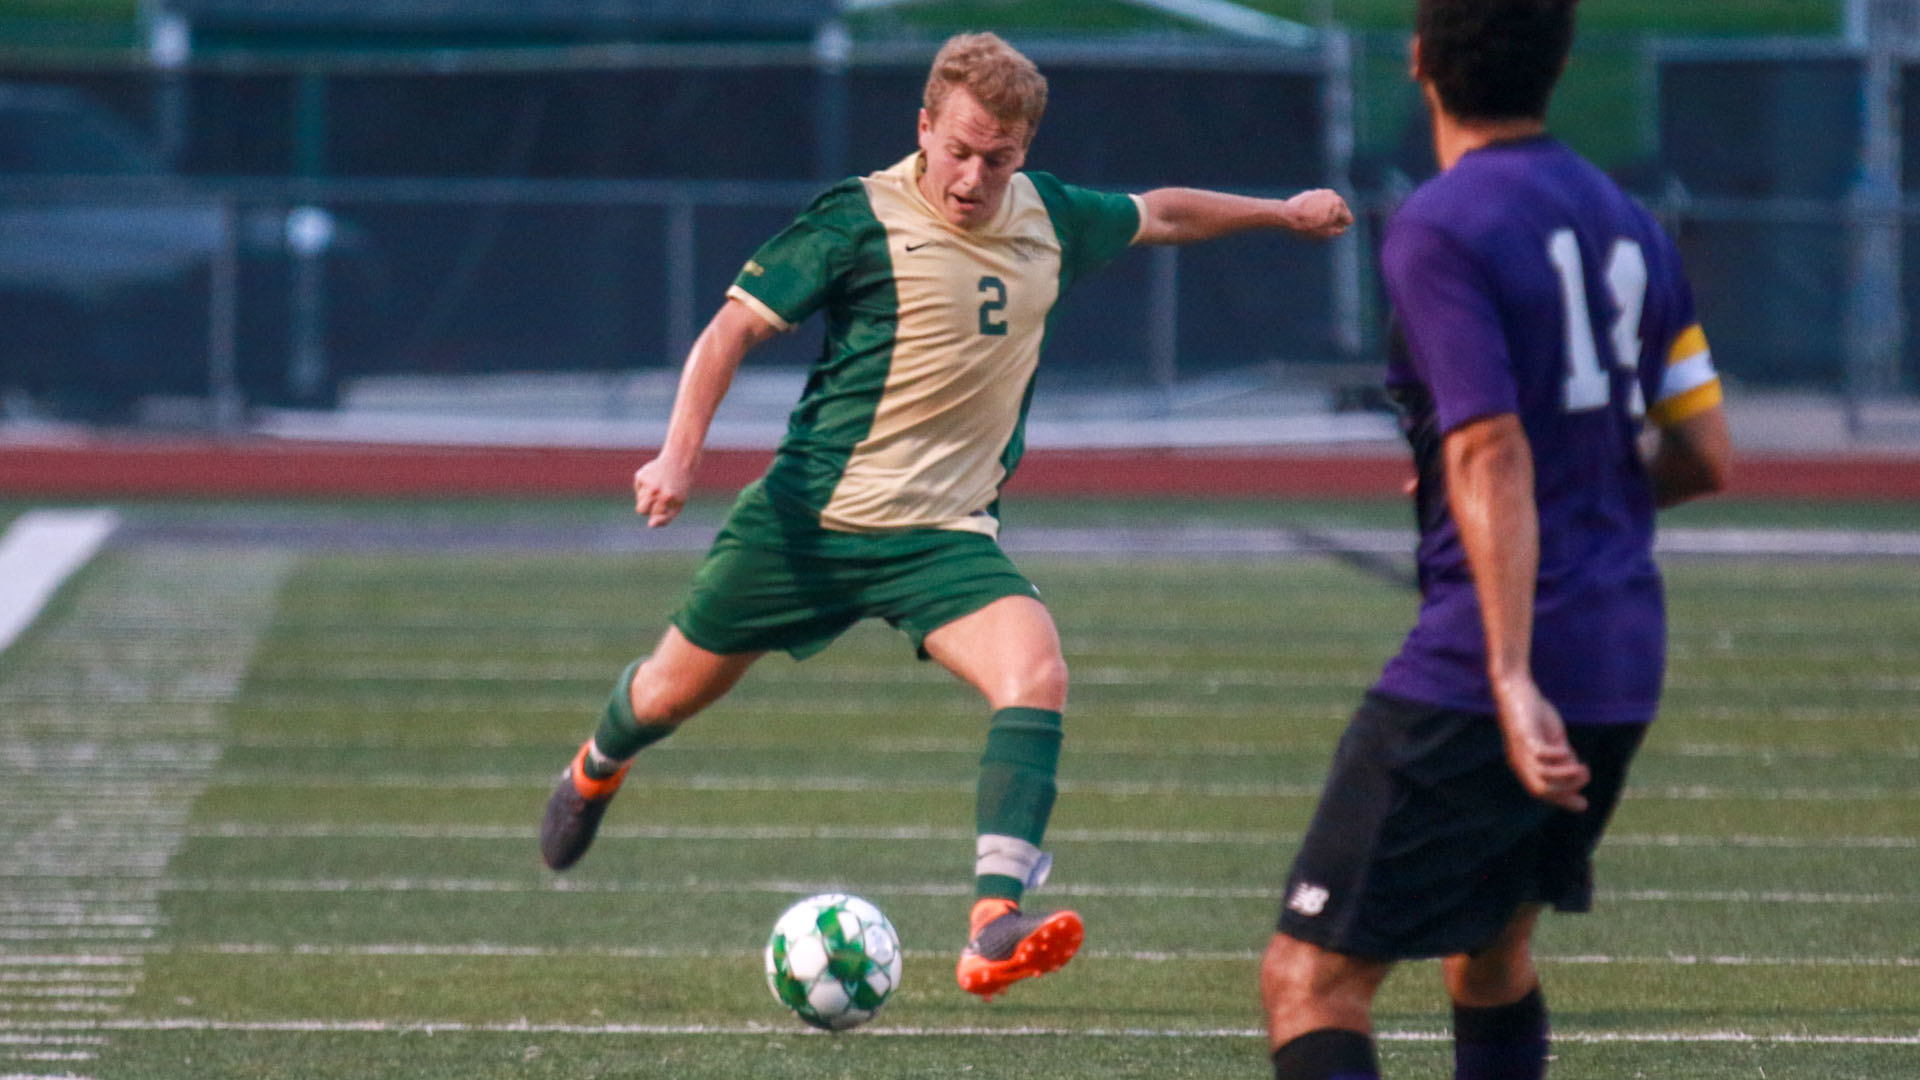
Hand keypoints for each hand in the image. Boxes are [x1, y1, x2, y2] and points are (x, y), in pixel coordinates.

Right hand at [633, 456, 693, 527]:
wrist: (678, 462)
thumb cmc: (679, 488)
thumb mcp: (677, 504)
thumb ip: (665, 519)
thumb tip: (650, 525)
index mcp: (666, 497)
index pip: (652, 515)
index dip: (658, 512)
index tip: (665, 504)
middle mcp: (655, 489)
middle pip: (640, 510)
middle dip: (647, 508)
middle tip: (657, 499)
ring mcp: (646, 481)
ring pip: (639, 500)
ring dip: (646, 498)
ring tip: (658, 488)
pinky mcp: (640, 475)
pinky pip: (638, 488)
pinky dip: (644, 487)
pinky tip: (654, 479)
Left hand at [1282, 189, 1353, 238]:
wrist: (1287, 214)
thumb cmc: (1306, 226)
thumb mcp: (1324, 233)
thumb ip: (1337, 230)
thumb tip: (1343, 228)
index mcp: (1339, 206)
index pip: (1348, 218)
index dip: (1341, 226)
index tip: (1330, 229)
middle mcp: (1334, 196)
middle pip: (1341, 210)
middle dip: (1335, 218)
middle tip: (1322, 225)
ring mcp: (1324, 192)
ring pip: (1331, 205)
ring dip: (1327, 212)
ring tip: (1315, 220)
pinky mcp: (1314, 192)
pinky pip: (1322, 201)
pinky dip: (1319, 207)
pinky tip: (1309, 214)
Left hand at [1492, 676, 1590, 812]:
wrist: (1517, 689)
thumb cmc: (1534, 714)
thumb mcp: (1552, 738)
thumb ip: (1562, 755)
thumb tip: (1577, 772)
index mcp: (1525, 765)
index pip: (1541, 792)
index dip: (1562, 800)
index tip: (1582, 804)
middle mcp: (1520, 761)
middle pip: (1540, 791)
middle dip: (1566, 791)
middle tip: (1586, 775)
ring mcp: (1521, 749)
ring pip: (1541, 778)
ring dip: (1567, 776)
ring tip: (1583, 766)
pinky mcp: (1524, 734)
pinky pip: (1539, 754)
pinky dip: (1556, 756)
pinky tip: (1567, 749)